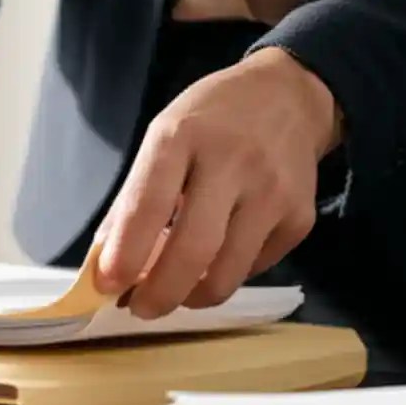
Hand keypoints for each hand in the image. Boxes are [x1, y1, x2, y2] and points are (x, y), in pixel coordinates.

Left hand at [94, 47, 340, 317]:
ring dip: (192, 296)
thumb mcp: (161, 138)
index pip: (147, 206)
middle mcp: (232, 162)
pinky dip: (225, 275)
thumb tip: (105, 265)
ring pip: (227, 273)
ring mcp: (272, 192)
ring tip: (173, 293)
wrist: (288, 96)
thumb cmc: (209, 121)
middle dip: (160, 293)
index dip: (124, 254)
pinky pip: (253, 268)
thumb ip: (132, 199)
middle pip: (193, 250)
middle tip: (140, 308)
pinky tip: (214, 259)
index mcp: (181, 137)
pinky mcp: (300, 217)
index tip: (106, 286)